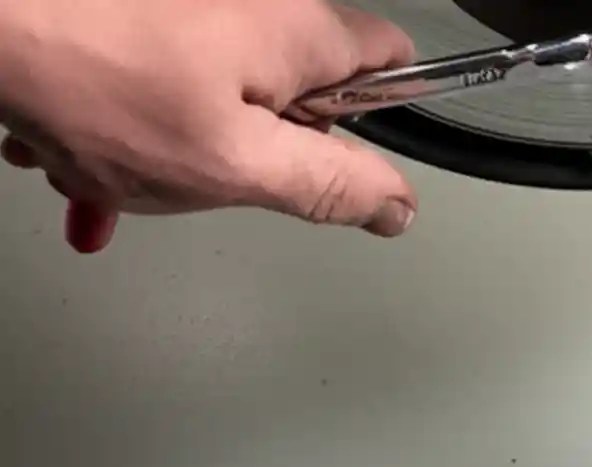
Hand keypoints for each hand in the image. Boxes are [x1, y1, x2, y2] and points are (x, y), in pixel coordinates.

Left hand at [0, 0, 418, 253]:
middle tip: (207, 172)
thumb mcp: (233, 164)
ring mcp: (193, 7)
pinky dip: (126, 117)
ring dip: (172, 145)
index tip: (335, 158)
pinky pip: (154, 76)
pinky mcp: (138, 14)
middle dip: (254, 146)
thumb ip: (328, 187)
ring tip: (112, 168)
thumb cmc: (95, 84)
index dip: (378, 113)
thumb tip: (398, 205)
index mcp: (296, 35)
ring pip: (213, 93)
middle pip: (294, 89)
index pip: (388, 58)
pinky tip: (75, 146)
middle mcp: (253, 5)